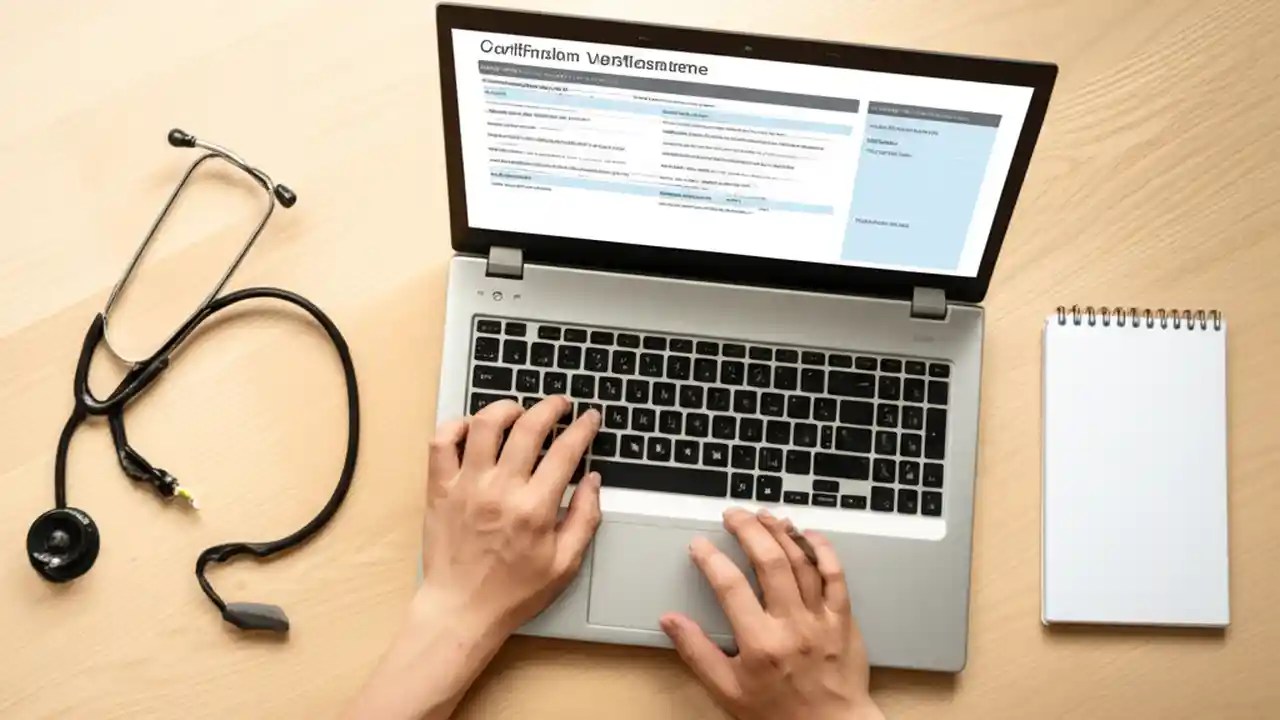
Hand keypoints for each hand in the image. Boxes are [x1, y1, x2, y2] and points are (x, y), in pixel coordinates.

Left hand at [418, 396, 602, 635]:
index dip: (582, 428)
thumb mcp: (565, 564)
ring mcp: (466, 486)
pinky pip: (441, 443)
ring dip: (506, 408)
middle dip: (551, 407)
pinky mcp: (440, 489)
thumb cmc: (513, 592)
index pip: (565, 451)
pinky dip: (456, 426)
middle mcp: (500, 490)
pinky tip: (472, 428)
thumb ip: (585, 518)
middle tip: (559, 404)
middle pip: (529, 427)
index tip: (589, 418)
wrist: (462, 610)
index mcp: (534, 508)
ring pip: (485, 425)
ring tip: (518, 411)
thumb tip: (593, 480)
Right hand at [660, 509, 881, 719]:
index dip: (711, 559)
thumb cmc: (778, 713)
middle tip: (733, 514)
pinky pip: (836, 575)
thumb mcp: (727, 690)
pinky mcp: (843, 619)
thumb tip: (670, 620)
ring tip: (763, 516)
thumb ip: (696, 652)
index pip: (730, 587)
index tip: (699, 545)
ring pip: (802, 562)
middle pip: (770, 562)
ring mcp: (821, 619)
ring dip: (781, 532)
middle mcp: (792, 625)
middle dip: (748, 529)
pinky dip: (822, 550)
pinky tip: (807, 534)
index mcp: (760, 644)